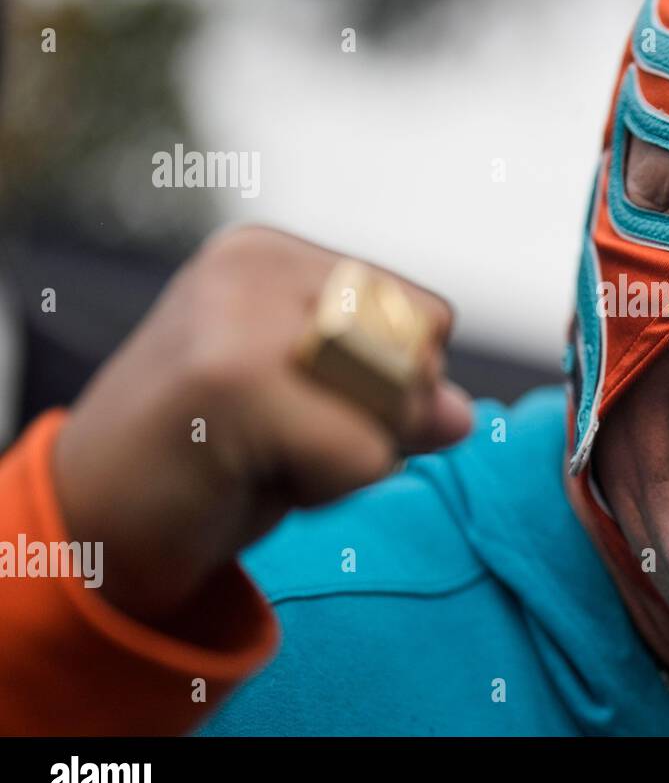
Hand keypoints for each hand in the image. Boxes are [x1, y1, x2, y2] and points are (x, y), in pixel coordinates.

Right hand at [52, 225, 473, 625]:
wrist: (90, 524)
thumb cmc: (208, 464)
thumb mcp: (313, 414)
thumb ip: (391, 398)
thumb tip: (463, 415)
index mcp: (274, 258)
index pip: (424, 316)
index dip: (394, 388)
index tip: (303, 410)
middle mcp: (255, 266)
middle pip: (419, 353)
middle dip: (380, 422)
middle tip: (285, 442)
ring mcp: (239, 312)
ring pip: (395, 402)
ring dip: (352, 459)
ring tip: (264, 456)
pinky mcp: (231, 377)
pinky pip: (364, 454)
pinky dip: (329, 490)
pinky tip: (251, 479)